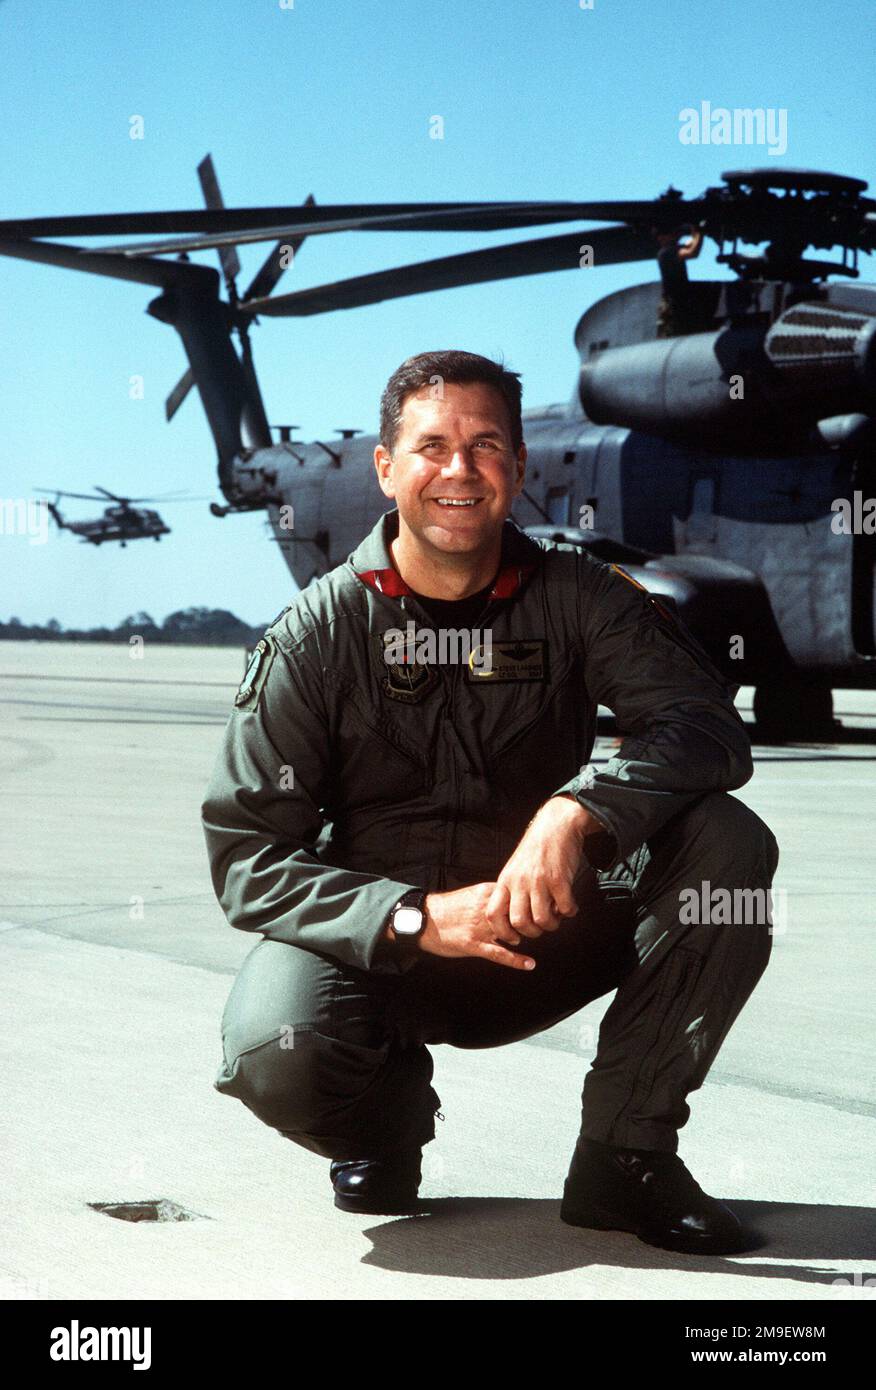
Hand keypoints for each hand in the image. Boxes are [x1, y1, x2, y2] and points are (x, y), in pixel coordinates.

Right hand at [417, 883, 537, 970]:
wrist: (422, 919)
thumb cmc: (447, 909)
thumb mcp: (472, 895)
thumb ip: (493, 897)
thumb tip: (513, 899)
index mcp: (487, 893)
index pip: (518, 895)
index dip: (534, 900)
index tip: (548, 903)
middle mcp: (486, 909)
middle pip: (519, 913)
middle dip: (535, 918)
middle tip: (549, 921)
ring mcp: (480, 928)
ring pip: (512, 932)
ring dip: (528, 936)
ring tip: (539, 936)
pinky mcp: (473, 944)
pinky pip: (499, 953)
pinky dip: (516, 960)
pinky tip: (529, 964)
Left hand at [485, 796, 596, 939]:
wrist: (556, 825)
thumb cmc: (536, 847)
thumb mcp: (515, 867)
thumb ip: (513, 889)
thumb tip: (515, 917)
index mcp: (505, 880)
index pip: (493, 914)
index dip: (502, 932)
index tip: (514, 938)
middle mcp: (519, 882)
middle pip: (518, 922)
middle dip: (532, 932)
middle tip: (541, 928)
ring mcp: (539, 880)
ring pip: (542, 919)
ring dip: (552, 925)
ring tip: (557, 918)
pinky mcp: (559, 879)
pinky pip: (565, 907)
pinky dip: (569, 912)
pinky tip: (570, 907)